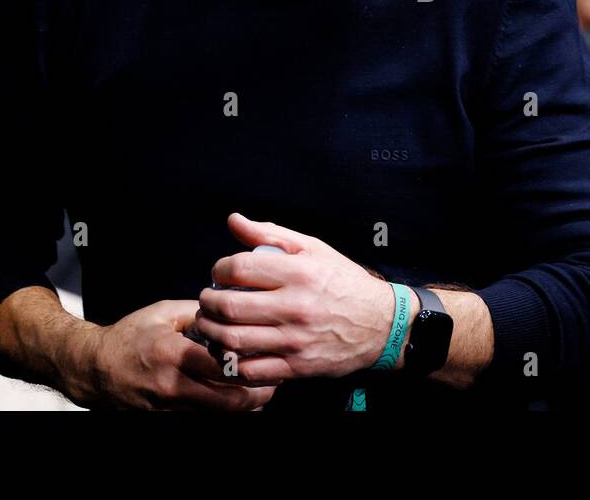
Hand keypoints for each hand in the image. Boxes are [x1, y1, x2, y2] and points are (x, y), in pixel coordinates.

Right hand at [76, 298, 278, 409]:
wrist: (96, 368)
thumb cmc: (129, 337)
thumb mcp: (164, 313)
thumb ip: (198, 311)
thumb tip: (229, 307)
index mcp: (175, 355)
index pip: (223, 367)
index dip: (251, 364)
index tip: (269, 355)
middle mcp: (174, 385)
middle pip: (228, 400)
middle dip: (258, 394)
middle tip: (277, 379)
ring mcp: (172, 405)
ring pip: (220, 412)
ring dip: (245, 403)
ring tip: (264, 388)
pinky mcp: (170, 415)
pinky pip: (205, 414)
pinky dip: (225, 406)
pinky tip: (238, 395)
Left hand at [194, 213, 398, 384]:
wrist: (381, 325)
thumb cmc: (343, 283)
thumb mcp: (313, 250)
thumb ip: (271, 234)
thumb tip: (234, 220)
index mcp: (300, 273)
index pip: (239, 268)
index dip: (220, 269)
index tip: (221, 272)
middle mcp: (296, 307)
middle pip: (230, 306)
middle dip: (208, 301)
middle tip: (208, 298)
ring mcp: (295, 340)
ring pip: (234, 340)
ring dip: (211, 331)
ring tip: (211, 322)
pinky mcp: (297, 367)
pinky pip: (250, 371)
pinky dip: (230, 362)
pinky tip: (228, 350)